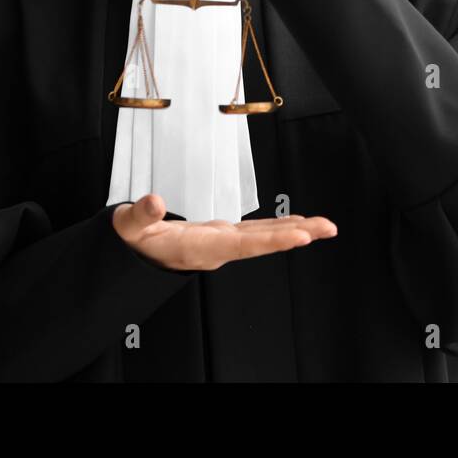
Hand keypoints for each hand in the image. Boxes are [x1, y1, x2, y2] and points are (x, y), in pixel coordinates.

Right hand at [112, 193, 337, 271]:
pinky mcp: (223, 237)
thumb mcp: (128, 226)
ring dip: (295, 231)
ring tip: (323, 226)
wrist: (134, 255)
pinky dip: (278, 227)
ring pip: (264, 238)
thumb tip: (152, 201)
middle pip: (262, 243)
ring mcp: (223, 244)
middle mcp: (217, 249)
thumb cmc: (133, 241)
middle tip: (328, 228)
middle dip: (296, 235)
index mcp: (199, 248)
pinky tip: (297, 224)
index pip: (241, 245)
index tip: (301, 237)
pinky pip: (257, 233)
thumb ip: (139, 215)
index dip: (272, 241)